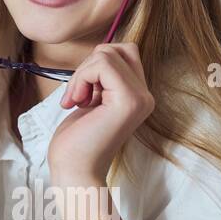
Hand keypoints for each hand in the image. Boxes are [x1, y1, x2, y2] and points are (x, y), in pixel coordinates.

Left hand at [48, 43, 153, 184]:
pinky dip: (81, 78)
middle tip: (77, 95)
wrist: (75, 171)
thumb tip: (103, 49)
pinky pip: (102, 64)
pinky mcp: (128, 101)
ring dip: (81, 74)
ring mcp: (140, 98)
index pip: (124, 53)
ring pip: (107, 54)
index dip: (96, 64)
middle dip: (88, 65)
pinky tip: (76, 103)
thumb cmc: (76, 141)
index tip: (81, 92)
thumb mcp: (92, 99)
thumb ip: (103, 78)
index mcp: (139, 96)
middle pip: (117, 49)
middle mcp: (145, 96)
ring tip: (76, 101)